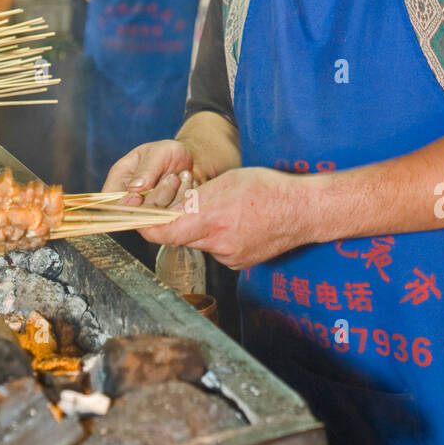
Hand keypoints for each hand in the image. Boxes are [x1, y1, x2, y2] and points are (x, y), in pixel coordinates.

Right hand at [103, 139, 202, 207]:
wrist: (191, 161)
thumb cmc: (168, 153)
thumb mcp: (157, 153)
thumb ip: (146, 169)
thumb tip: (135, 188)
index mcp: (119, 181)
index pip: (110, 204)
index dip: (123, 205)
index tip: (139, 197)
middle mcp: (130, 200)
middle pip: (134, 214)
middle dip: (157, 197)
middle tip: (173, 177)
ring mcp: (147, 211)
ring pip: (155, 217)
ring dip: (172, 196)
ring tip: (180, 176)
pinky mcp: (163, 217)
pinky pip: (170, 218)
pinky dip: (182, 202)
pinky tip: (186, 184)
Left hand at [138, 167, 307, 269]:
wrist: (305, 212)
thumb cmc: (270, 190)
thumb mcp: (228, 181)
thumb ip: (197, 196)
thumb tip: (173, 205)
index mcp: (213, 219)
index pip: (164, 231)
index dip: (146, 224)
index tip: (138, 217)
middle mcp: (219, 244)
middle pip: (181, 236)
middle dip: (178, 220)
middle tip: (186, 201)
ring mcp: (230, 257)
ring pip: (199, 242)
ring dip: (200, 227)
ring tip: (222, 209)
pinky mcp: (239, 263)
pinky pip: (216, 249)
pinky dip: (217, 236)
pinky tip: (235, 222)